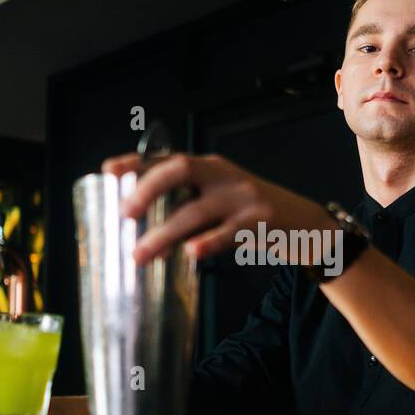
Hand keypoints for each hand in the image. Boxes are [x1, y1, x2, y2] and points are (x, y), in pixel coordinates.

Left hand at [100, 152, 334, 262]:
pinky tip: (191, 253)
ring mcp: (243, 198)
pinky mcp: (261, 222)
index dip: (136, 162)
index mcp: (211, 167)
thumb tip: (148, 237)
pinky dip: (208, 242)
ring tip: (141, 255)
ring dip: (164, 234)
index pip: (167, 158)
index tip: (108, 171)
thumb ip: (191, 209)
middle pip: (179, 171)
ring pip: (195, 212)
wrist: (307, 225)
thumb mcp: (222, 200)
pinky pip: (228, 233)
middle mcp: (224, 176)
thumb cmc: (255, 215)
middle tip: (125, 214)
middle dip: (147, 190)